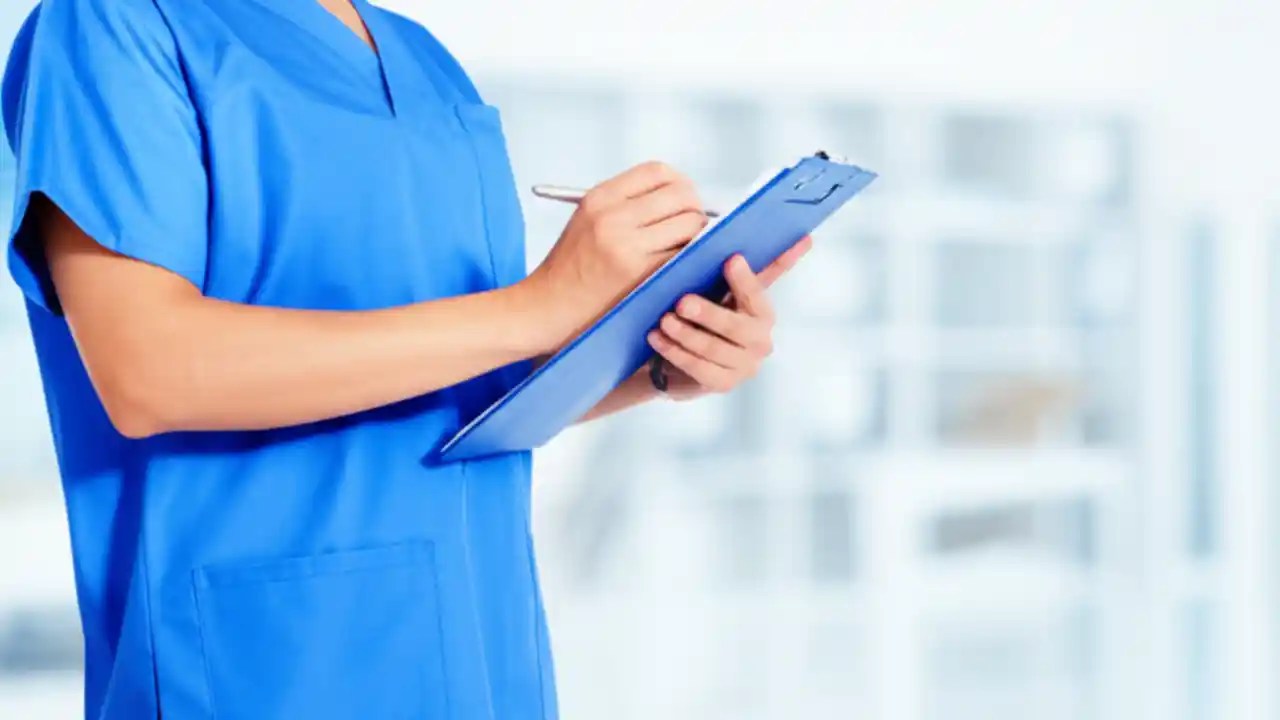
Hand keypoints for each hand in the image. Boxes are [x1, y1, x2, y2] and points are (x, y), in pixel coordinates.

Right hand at [522, 162, 707, 351]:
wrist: (546, 307)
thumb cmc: (568, 268)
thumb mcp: (587, 219)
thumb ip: (625, 203)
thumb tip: (677, 196)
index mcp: (599, 198)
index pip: (657, 172)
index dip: (678, 182)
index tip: (682, 198)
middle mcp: (613, 217)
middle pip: (680, 194)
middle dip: (695, 208)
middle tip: (692, 224)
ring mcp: (628, 246)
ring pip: (689, 224)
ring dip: (697, 234)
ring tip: (686, 245)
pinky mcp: (641, 275)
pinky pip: (683, 254)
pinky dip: (690, 256)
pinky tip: (681, 264)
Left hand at [646, 236, 812, 400]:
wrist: (681, 360)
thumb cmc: (702, 315)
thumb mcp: (716, 291)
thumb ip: (737, 270)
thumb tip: (786, 236)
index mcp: (762, 312)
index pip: (759, 294)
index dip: (747, 279)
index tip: (731, 260)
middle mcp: (761, 340)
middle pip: (738, 327)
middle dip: (710, 313)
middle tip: (682, 301)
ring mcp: (744, 366)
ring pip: (714, 349)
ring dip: (686, 334)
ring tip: (664, 321)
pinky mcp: (724, 384)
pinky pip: (698, 368)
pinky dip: (675, 352)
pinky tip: (656, 338)